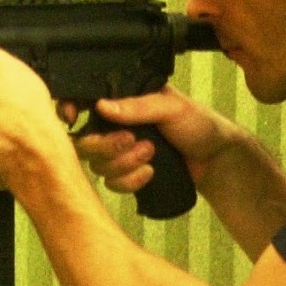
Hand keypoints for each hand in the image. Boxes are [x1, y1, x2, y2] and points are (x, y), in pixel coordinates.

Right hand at [71, 86, 225, 195]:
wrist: (215, 159)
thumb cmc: (198, 124)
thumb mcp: (171, 106)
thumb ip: (138, 106)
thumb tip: (102, 106)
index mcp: (123, 101)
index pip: (84, 102)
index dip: (71, 109)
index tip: (73, 117)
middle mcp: (116, 127)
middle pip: (85, 141)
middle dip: (108, 145)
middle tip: (133, 140)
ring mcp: (120, 153)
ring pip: (98, 165)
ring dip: (124, 163)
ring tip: (151, 154)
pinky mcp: (127, 174)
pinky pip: (112, 184)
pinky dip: (130, 181)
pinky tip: (149, 173)